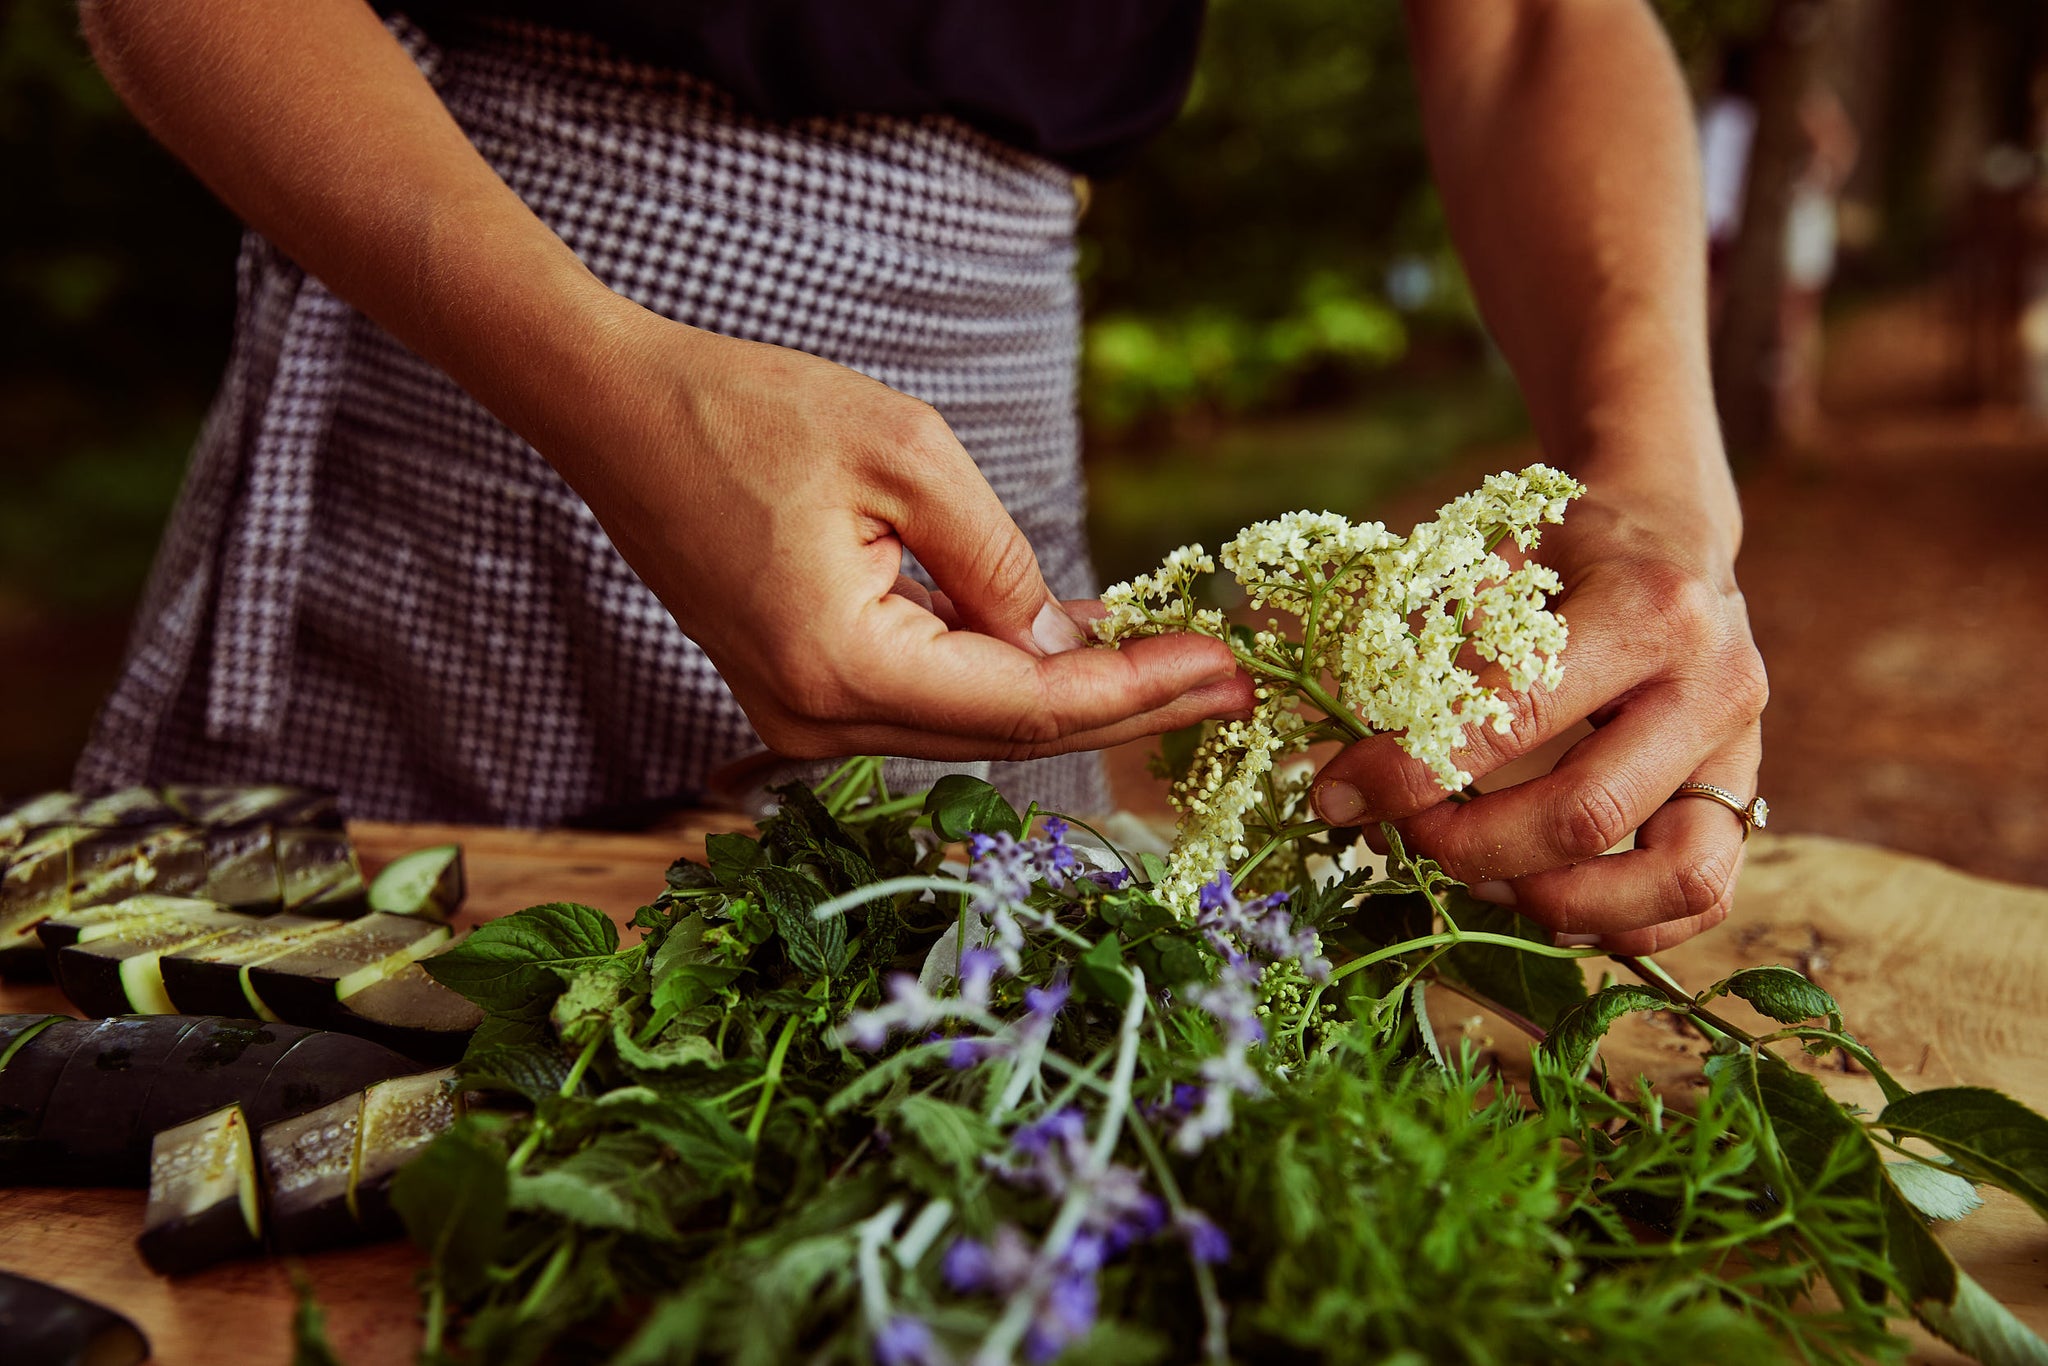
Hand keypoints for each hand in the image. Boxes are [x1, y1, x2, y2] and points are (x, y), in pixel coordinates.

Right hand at [533, 303, 1251, 759]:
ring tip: (1177, 666)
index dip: (1136, 691)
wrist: (613, 412)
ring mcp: (798, 715)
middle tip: (1233, 688)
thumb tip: (1066, 637)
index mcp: (842, 667)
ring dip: (1071, 695)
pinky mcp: (796, 688)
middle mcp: (815, 718)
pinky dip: (1003, 676)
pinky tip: (1074, 649)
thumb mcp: (906, 454)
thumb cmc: (749, 410)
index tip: (1228, 671)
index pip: (1027, 705)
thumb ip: (999, 557)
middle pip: (1007, 733)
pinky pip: (924, 697)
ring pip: (968, 723)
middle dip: (1127, 707)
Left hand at [1309, 487, 1767, 953]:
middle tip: (1410, 837)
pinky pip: (1705, 894)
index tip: (1338, 793)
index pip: (1514, 717)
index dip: (1412, 769)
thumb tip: (1338, 757)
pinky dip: (1623, 922)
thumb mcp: (1491, 562)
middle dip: (1476, 846)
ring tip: (1479, 879)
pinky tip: (1544, 901)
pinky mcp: (1748, 790)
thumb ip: (1427, 654)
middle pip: (1588, 814)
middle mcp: (1711, 682)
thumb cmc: (1566, 542)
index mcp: (1645, 609)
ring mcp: (1743, 745)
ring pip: (1672, 877)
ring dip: (1558, 900)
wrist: (1669, 523)